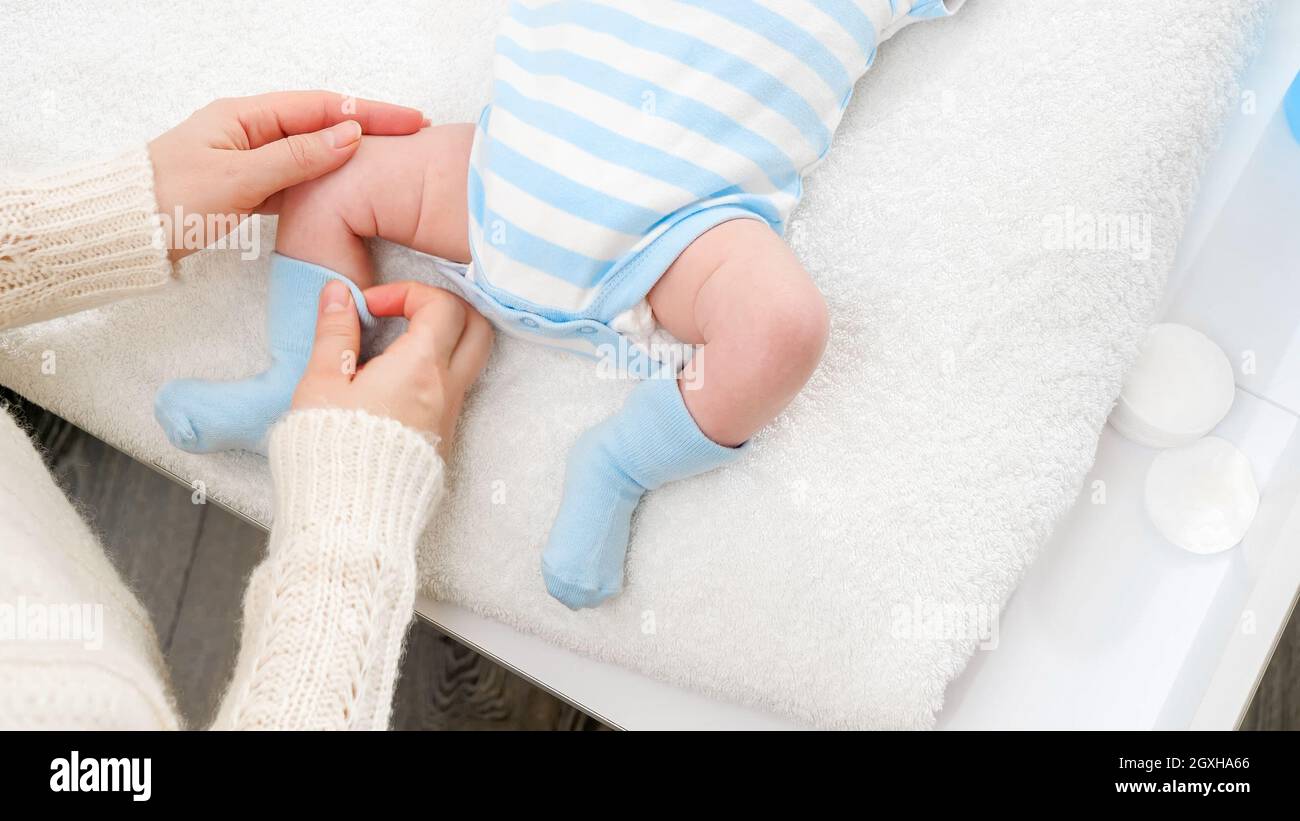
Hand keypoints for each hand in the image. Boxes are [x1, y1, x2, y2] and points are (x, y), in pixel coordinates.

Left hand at [148, 91, 426, 260]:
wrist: (124, 233)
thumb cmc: (171, 201)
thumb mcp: (239, 178)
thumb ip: (297, 157)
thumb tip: (350, 135)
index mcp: (244, 117)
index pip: (321, 107)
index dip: (369, 113)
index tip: (411, 122)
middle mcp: (248, 131)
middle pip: (320, 124)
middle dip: (368, 128)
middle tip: (413, 136)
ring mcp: (248, 159)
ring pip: (311, 152)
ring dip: (351, 155)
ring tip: (393, 161)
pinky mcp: (246, 187)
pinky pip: (296, 177)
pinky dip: (327, 180)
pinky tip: (350, 189)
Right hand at [291, 280, 493, 454]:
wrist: (349, 519)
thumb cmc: (330, 452)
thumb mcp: (321, 385)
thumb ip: (334, 333)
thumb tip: (339, 294)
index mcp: (419, 369)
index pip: (443, 306)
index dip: (408, 293)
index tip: (371, 308)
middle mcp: (446, 390)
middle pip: (476, 327)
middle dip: (443, 308)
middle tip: (403, 314)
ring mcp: (450, 417)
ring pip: (470, 361)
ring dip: (443, 341)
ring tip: (397, 347)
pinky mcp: (444, 440)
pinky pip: (454, 393)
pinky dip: (435, 373)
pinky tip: (395, 382)